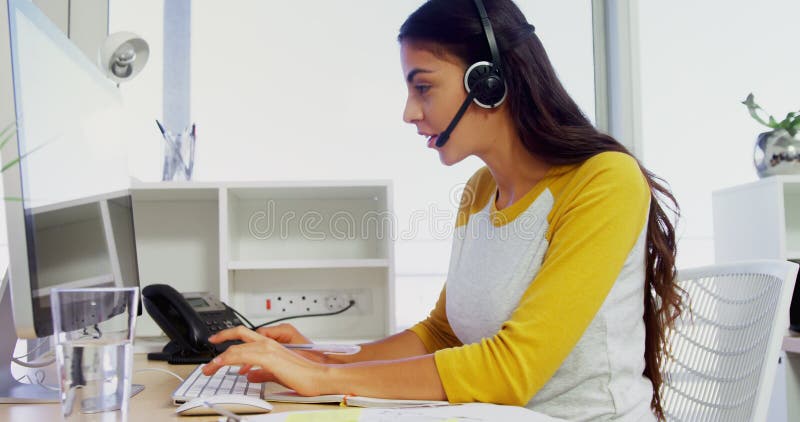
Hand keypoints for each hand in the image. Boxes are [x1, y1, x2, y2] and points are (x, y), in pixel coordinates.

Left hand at [202, 326, 329, 395]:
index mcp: (271, 345)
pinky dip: (227, 360)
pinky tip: (220, 365)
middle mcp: (268, 343)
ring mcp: (268, 348)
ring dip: (219, 358)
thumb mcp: (277, 374)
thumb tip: (249, 376)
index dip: (230, 339)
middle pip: (238, 334)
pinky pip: (242, 356)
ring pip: (237, 347)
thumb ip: (261, 374)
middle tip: (209, 349)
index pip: (246, 337)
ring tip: (209, 368)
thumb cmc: (304, 375)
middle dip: (221, 338)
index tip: (218, 348)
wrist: (318, 376)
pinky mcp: (268, 357)